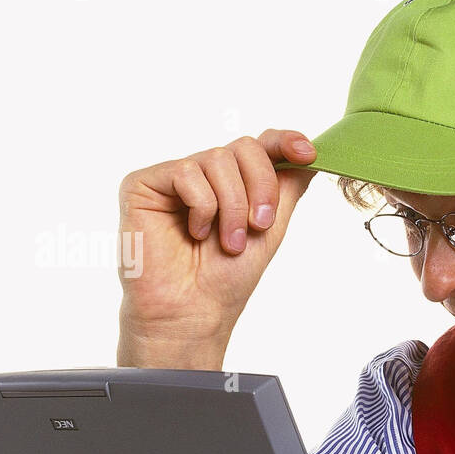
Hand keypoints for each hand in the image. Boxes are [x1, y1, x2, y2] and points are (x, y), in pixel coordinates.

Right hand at [116, 130, 316, 365]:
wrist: (193, 311)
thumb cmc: (226, 278)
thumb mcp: (270, 228)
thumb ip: (287, 188)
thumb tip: (311, 154)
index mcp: (232, 183)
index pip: (260, 145)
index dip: (285, 142)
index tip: (308, 153)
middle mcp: (203, 174)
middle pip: (245, 148)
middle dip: (261, 187)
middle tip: (259, 225)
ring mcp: (173, 177)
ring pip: (218, 159)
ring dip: (233, 205)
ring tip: (227, 242)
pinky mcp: (143, 183)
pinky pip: (187, 172)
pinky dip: (202, 207)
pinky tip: (193, 232)